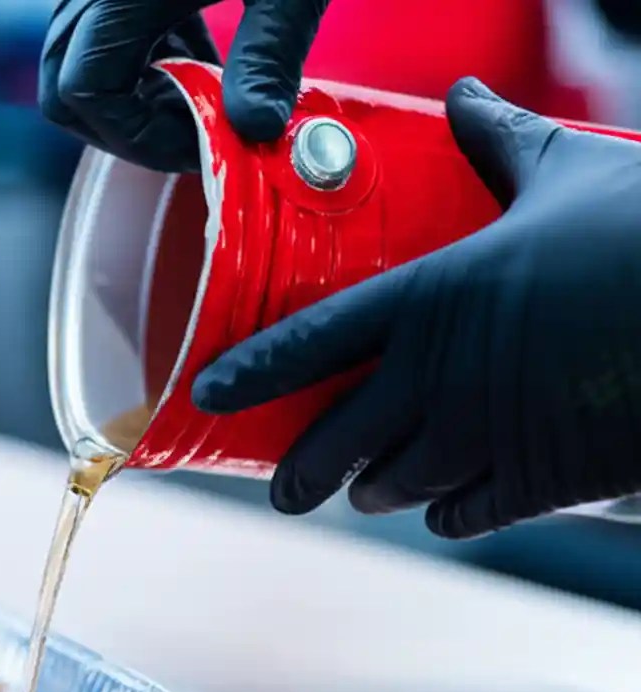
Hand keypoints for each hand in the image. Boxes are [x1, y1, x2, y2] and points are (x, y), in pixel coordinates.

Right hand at [40, 0, 330, 171]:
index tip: (196, 148)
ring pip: (74, 57)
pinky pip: (99, 28)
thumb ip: (269, 57)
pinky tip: (197, 57)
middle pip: (62, 82)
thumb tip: (257, 131)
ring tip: (200, 101)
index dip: (135, 138)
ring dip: (129, 94)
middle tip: (190, 138)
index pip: (84, 90)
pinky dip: (136, 57)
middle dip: (122, 129)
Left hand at [192, 78, 640, 538]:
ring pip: (394, 486)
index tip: (206, 394)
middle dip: (301, 475)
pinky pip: (464, 514)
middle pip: (335, 443)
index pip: (309, 342)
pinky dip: (446, 513)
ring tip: (363, 491)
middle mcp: (438, 376)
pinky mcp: (541, 480)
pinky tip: (441, 508)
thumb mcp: (565, 172)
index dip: (251, 372)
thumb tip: (463, 97)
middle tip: (283, 489)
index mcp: (429, 297)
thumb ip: (498, 143)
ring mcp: (486, 435)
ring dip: (374, 491)